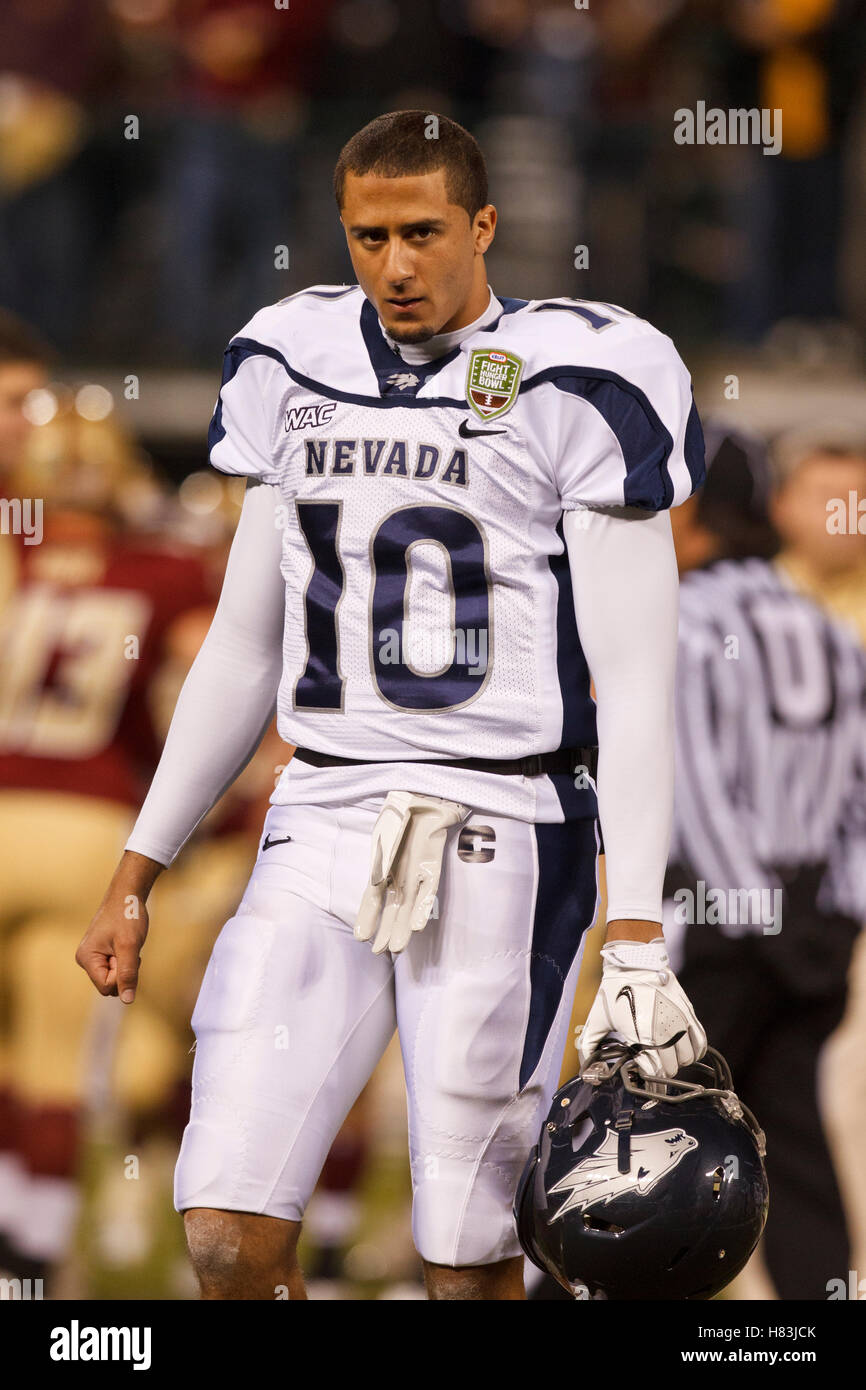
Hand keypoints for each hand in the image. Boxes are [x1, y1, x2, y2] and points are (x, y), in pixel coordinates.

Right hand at [75, 852, 160, 1001]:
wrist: (128, 894)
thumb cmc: (127, 916)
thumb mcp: (130, 946)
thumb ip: (128, 973)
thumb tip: (127, 1000)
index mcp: (86, 959)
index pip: (106, 987)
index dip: (122, 975)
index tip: (126, 954)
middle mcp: (86, 959)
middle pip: (110, 985)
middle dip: (124, 971)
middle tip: (128, 948)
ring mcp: (94, 956)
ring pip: (115, 976)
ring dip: (127, 965)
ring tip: (128, 944)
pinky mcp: (102, 953)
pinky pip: (117, 967)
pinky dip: (126, 959)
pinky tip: (127, 944)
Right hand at [354, 791, 470, 954]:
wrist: (424, 797)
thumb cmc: (400, 816)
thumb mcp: (384, 838)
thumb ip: (381, 862)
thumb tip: (375, 884)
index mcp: (383, 868)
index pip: (372, 899)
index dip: (366, 918)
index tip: (359, 936)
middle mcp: (399, 874)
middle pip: (392, 908)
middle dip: (386, 930)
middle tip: (379, 952)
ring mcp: (416, 872)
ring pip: (409, 905)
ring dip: (403, 926)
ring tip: (396, 949)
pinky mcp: (434, 866)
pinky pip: (429, 890)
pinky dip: (423, 907)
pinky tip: (418, 925)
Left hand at [576, 937, 706, 1079]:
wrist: (635, 961)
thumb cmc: (615, 989)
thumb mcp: (597, 1018)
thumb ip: (590, 1046)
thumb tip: (588, 1067)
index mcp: (642, 1035)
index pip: (655, 1072)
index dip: (647, 1078)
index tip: (641, 1073)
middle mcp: (665, 1031)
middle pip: (672, 1069)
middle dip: (660, 1069)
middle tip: (650, 1061)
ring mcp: (680, 1022)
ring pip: (687, 1059)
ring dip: (676, 1061)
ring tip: (664, 1053)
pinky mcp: (688, 1013)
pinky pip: (701, 1042)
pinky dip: (693, 1050)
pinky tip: (681, 1047)